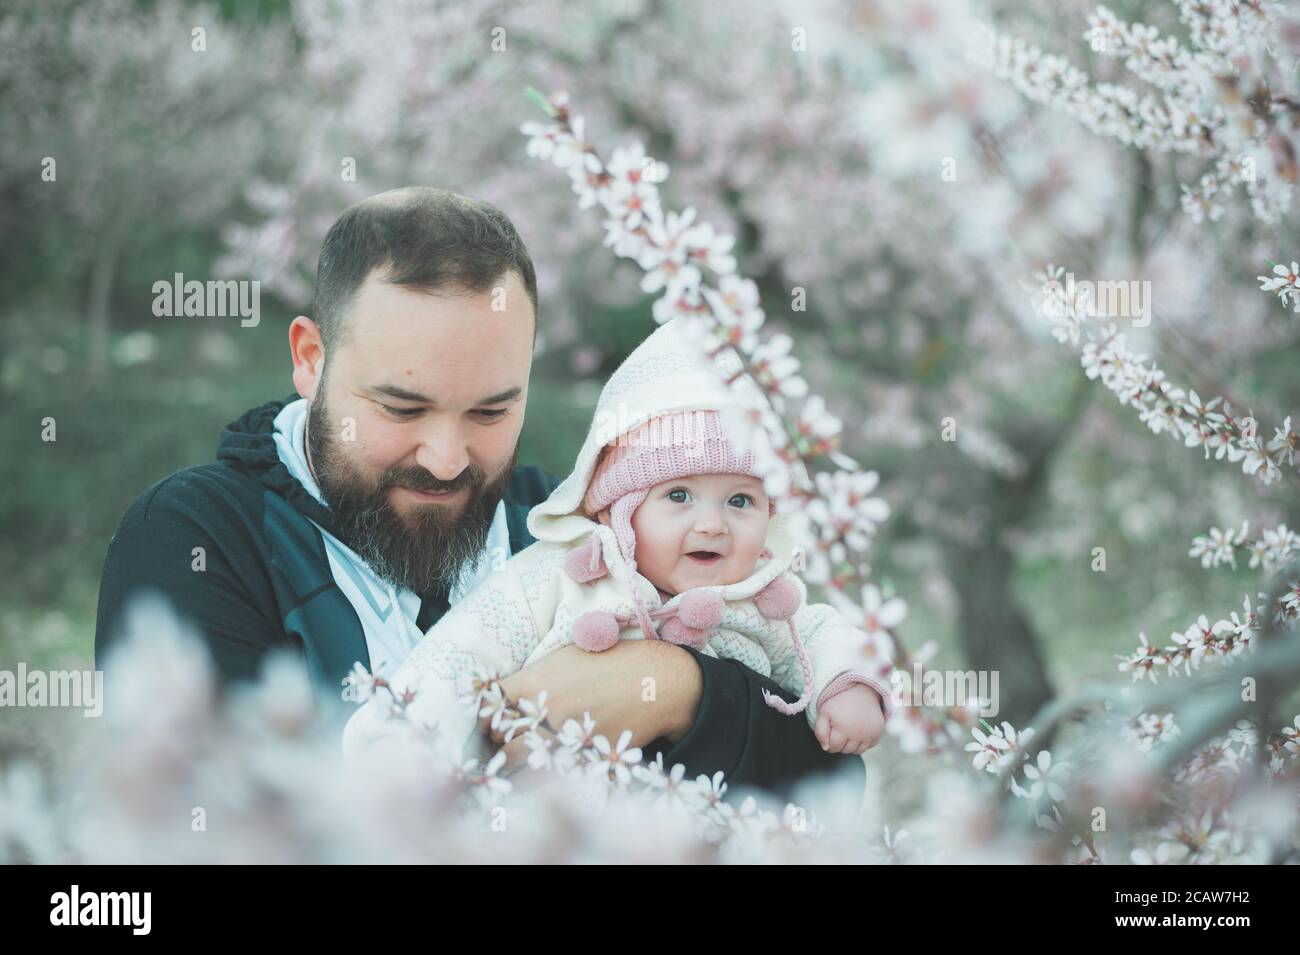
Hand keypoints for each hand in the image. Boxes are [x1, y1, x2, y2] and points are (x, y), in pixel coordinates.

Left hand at [489, 641, 702, 767]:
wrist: (657, 682)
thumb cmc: (613, 660)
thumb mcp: (568, 655)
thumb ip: (536, 675)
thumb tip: (511, 691)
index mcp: (536, 682)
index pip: (488, 704)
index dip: (483, 714)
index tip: (487, 719)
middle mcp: (544, 712)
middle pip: (500, 739)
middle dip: (498, 742)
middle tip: (503, 742)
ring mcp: (562, 738)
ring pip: (520, 764)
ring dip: (514, 765)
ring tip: (516, 763)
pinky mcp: (582, 759)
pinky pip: (550, 776)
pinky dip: (543, 778)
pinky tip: (543, 775)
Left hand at [815, 684, 884, 754]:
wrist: (860, 690)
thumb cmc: (840, 701)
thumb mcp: (824, 712)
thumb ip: (820, 732)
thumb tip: (825, 747)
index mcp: (843, 728)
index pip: (833, 747)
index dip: (828, 741)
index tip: (830, 732)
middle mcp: (858, 733)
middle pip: (845, 750)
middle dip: (840, 743)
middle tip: (839, 730)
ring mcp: (869, 734)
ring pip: (857, 751)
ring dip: (851, 745)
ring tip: (848, 731)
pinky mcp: (878, 732)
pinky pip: (869, 746)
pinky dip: (863, 742)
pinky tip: (859, 731)